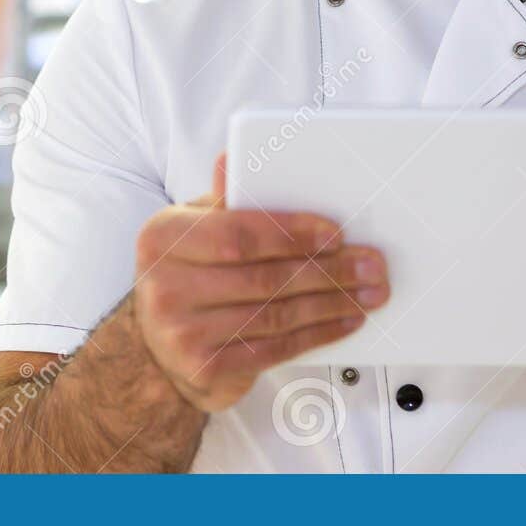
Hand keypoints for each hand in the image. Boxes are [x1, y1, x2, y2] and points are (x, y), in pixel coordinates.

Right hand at [131, 154, 389, 412]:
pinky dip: (318, 333)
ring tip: (367, 292)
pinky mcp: (207, 367)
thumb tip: (231, 158)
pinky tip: (344, 320)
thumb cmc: (184, 278)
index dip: (291, 233)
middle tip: (369, 264)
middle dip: (327, 269)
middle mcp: (167, 286)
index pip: (237, 233)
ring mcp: (184, 332)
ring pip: (276, 314)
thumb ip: (222, 202)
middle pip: (264, 276)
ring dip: (332, 302)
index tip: (335, 234)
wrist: (156, 351)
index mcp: (163, 238)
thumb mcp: (193, 230)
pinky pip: (276, 348)